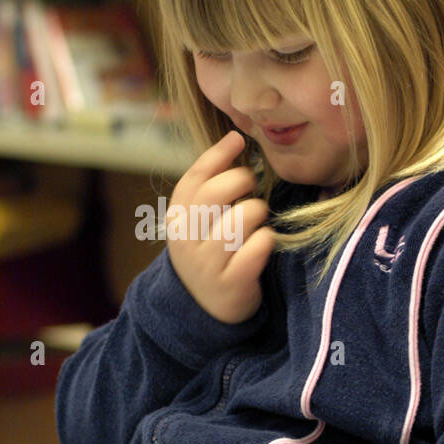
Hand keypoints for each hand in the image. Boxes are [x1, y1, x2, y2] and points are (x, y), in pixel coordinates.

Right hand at [167, 129, 275, 323]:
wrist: (204, 307)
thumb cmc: (210, 249)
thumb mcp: (198, 218)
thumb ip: (212, 182)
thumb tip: (234, 136)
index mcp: (177, 217)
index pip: (195, 177)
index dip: (218, 154)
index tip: (239, 141)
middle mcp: (186, 239)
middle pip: (216, 194)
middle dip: (242, 181)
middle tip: (252, 187)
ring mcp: (207, 263)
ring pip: (242, 218)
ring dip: (257, 213)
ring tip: (256, 221)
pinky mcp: (231, 283)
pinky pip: (258, 247)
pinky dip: (266, 241)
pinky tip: (261, 244)